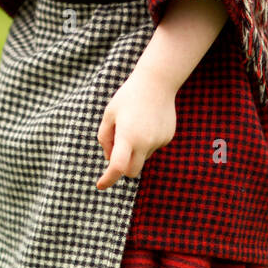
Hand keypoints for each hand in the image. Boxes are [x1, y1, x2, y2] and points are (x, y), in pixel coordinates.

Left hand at [95, 71, 176, 190]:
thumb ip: (105, 138)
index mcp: (127, 136)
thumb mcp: (109, 114)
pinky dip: (146, 142)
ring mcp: (159, 141)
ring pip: (142, 158)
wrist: (157, 82)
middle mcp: (145, 142)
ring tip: (134, 124)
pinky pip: (152, 147)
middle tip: (115, 154)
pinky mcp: (167, 137)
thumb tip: (109, 159)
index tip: (100, 185)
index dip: (108, 179)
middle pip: (132, 171)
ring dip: (135, 150)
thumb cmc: (128, 96)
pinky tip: (147, 122)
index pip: (117, 166)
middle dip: (122, 168)